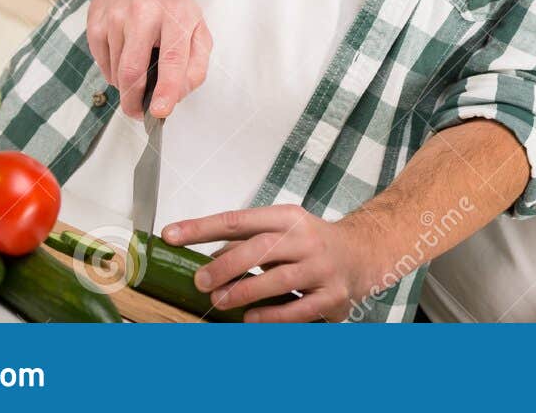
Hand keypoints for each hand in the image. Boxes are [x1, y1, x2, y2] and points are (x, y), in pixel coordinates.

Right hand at [85, 0, 210, 119]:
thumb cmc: (170, 3)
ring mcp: (116, 17)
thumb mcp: (196, 25)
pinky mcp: (96, 23)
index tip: (161, 112)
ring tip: (139, 69)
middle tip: (140, 114)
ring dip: (127, 85)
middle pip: (133, 71)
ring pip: (117, 72)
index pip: (173, 58)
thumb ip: (196, 62)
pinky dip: (114, 72)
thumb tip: (178, 94)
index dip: (167, 89)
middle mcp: (144, 13)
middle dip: (135, 101)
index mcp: (176, 14)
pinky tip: (124, 56)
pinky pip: (102, 64)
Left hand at [161, 205, 381, 322]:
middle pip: (258, 248)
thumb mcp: (282, 231)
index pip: (238, 219)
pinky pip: (297, 309)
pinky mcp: (331, 295)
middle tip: (200, 282)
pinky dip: (270, 316)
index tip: (171, 234)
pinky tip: (250, 319)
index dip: (202, 227)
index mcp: (288, 217)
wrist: (363, 254)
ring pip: (277, 279)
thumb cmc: (312, 243)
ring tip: (219, 302)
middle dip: (223, 266)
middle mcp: (306, 238)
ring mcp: (321, 267)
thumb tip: (209, 260)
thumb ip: (248, 243)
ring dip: (243, 292)